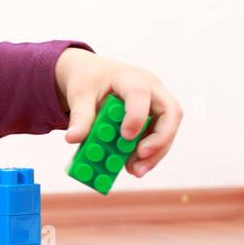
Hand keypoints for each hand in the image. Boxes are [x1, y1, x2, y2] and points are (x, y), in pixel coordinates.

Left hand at [53, 47, 181, 177]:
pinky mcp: (154, 116)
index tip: (126, 137)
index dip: (136, 116)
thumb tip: (72, 139)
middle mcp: (151, 88)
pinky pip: (158, 135)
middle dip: (159, 139)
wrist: (90, 73)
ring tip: (135, 171)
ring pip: (168, 127)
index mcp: (129, 78)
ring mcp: (156, 102)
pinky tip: (133, 167)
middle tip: (140, 158)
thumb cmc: (87, 81)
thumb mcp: (79, 95)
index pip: (140, 94)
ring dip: (156, 152)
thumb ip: (79, 116)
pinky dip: (148, 153)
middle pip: (170, 112)